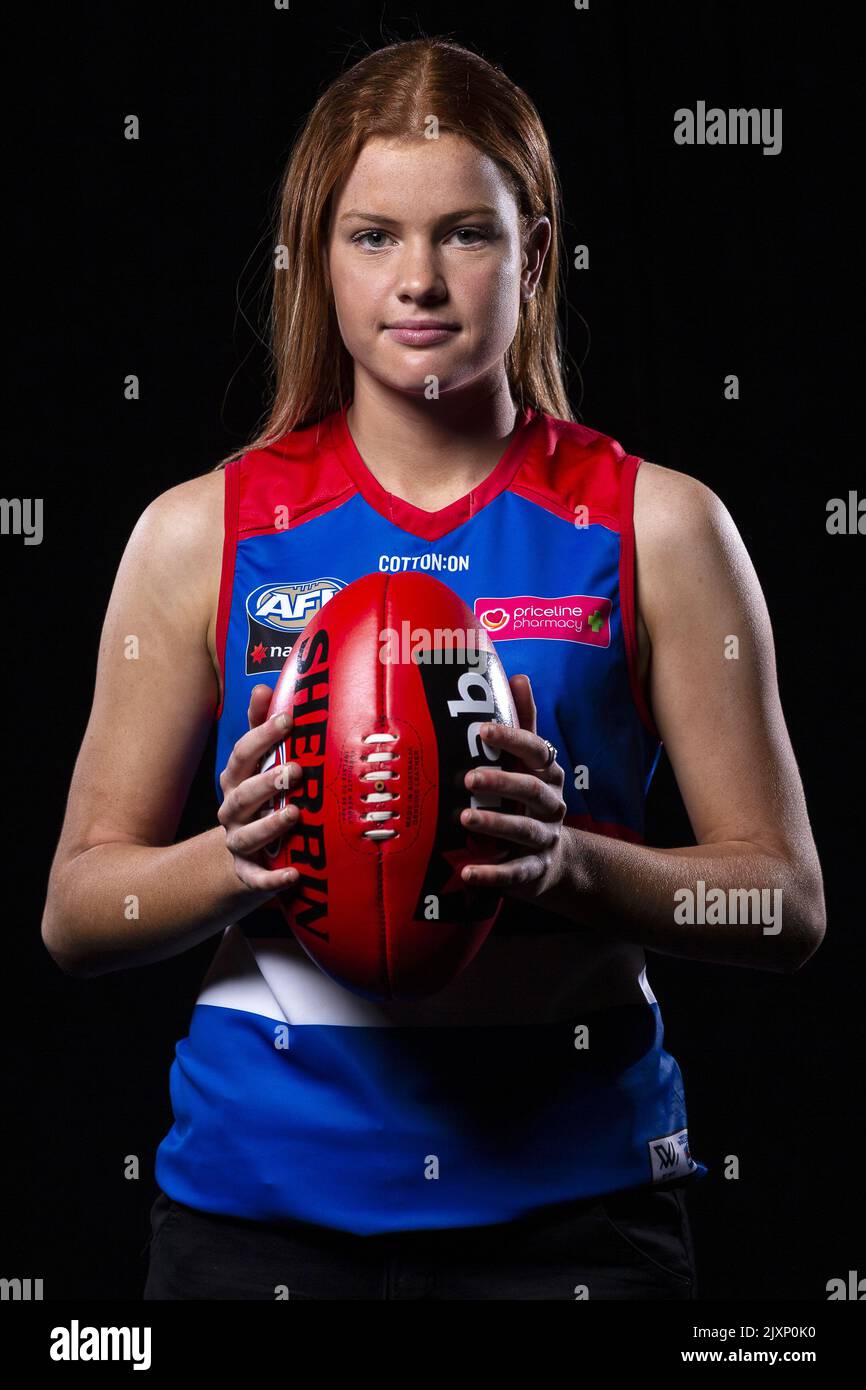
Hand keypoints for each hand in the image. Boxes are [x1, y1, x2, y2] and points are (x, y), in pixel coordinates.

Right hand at [216, 684, 301, 896]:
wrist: (243, 856)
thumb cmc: (259, 800)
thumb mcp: (256, 765)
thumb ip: (261, 728)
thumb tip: (264, 686)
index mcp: (235, 781)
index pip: (242, 755)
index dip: (262, 736)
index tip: (288, 720)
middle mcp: (232, 811)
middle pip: (242, 795)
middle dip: (266, 782)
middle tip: (295, 770)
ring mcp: (238, 843)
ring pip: (247, 836)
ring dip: (269, 825)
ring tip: (294, 814)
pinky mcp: (248, 874)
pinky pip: (256, 879)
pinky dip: (272, 880)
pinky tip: (294, 876)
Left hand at [459, 673, 566, 900]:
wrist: (554, 859)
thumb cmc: (530, 799)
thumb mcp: (530, 763)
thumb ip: (524, 724)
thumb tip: (519, 675)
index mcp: (548, 773)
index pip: (536, 751)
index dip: (513, 739)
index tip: (483, 729)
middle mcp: (551, 804)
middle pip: (531, 790)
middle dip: (501, 782)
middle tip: (468, 778)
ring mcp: (544, 838)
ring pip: (524, 830)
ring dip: (495, 824)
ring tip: (465, 818)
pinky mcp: (534, 871)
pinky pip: (515, 873)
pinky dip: (491, 874)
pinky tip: (467, 872)